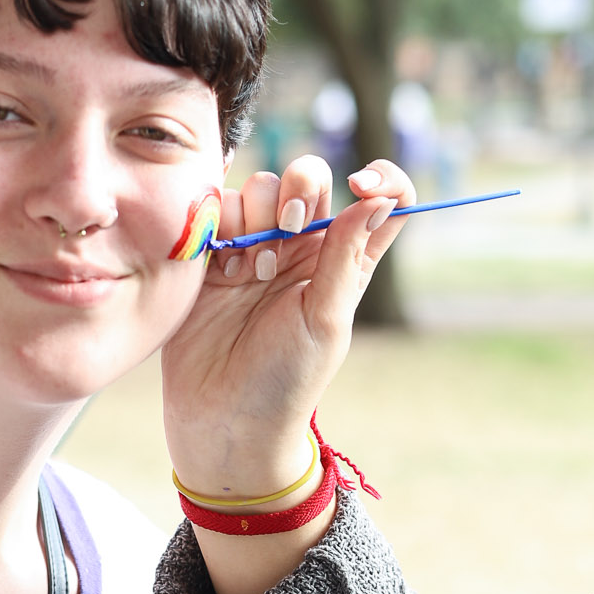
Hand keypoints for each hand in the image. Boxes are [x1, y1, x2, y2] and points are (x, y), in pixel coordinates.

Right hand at [161, 157, 414, 497]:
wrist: (220, 416)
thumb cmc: (284, 380)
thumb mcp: (325, 320)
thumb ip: (346, 255)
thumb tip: (378, 198)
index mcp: (345, 260)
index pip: (382, 197)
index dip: (379, 177)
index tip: (360, 185)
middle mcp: (303, 247)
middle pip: (309, 180)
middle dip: (298, 190)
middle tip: (285, 230)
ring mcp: (255, 248)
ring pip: (259, 188)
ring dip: (253, 215)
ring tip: (245, 268)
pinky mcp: (211, 254)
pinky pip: (216, 210)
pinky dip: (218, 223)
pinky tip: (217, 265)